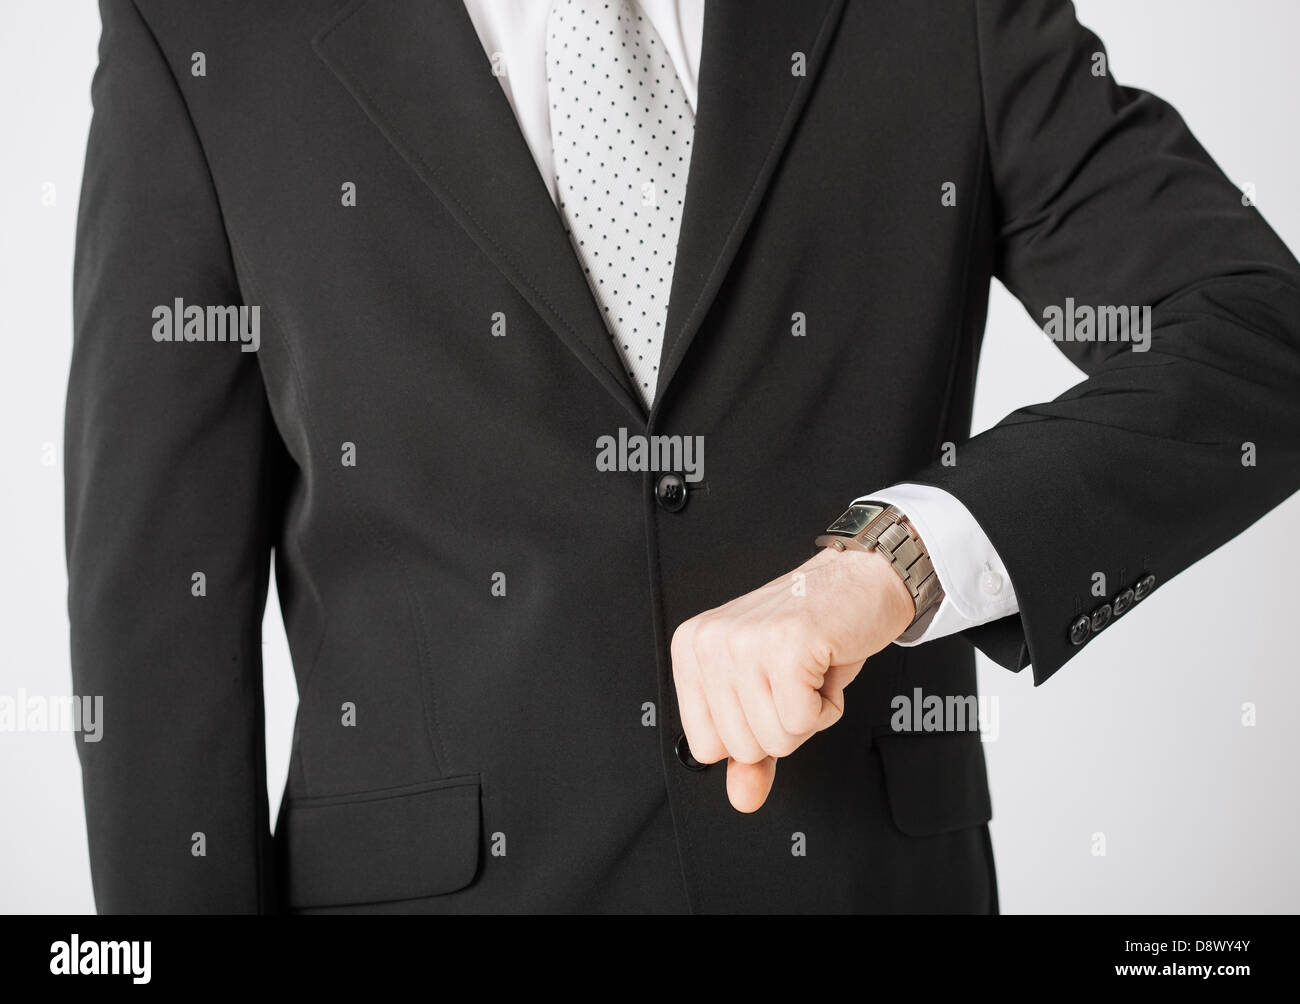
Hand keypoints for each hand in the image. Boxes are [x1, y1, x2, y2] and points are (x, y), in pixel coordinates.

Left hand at [669, 545, 915, 812]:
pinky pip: (804, 721)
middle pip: (742, 748)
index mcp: (692, 649)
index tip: (768, 694)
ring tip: (809, 670)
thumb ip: (751, 751)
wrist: (860, 581)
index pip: (705, 746)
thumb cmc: (814, 631)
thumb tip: (742, 797)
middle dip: (783, 724)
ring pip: (775, 739)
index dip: (750, 734)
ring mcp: (744, 643)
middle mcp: (709, 642)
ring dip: (808, 714)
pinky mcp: (785, 646)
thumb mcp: (769, 693)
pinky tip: (825, 666)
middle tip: (795, 678)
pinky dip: (828, 705)